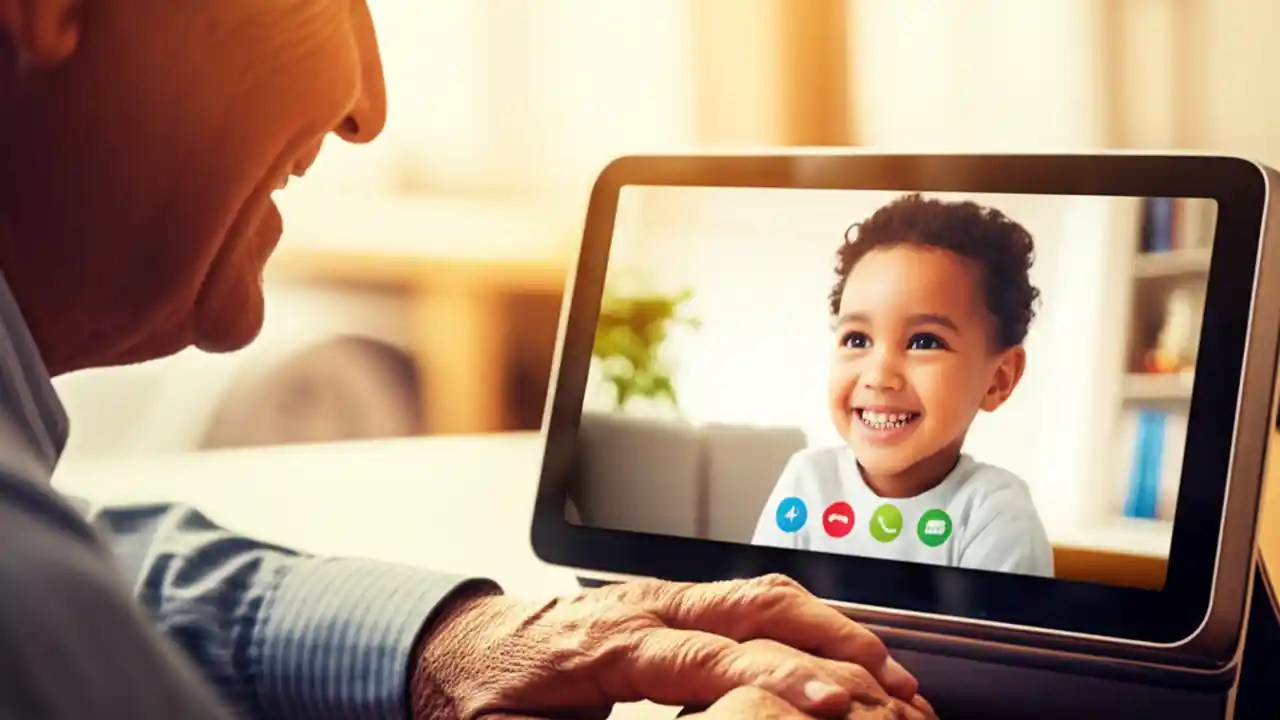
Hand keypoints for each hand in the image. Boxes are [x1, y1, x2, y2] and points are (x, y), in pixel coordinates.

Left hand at [411, 574, 925, 719]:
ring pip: (760, 593)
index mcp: (610, 647)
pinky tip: (838, 644)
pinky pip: (747, 597)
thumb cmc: (488, 698)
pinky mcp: (672, 600)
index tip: (833, 702)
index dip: (776, 678)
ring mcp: (661, 597)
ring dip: (830, 625)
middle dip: (830, 643)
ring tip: (888, 669)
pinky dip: (803, 617)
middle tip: (891, 688)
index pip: (708, 658)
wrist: (463, 647)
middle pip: (753, 609)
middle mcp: (644, 608)